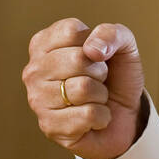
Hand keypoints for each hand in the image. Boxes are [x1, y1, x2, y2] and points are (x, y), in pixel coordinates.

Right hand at [22, 18, 145, 158]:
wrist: (124, 116)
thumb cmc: (116, 76)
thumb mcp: (122, 47)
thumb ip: (111, 34)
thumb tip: (92, 50)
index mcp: (43, 44)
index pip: (71, 31)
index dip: (95, 44)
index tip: (96, 56)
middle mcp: (34, 71)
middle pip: (77, 59)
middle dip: (100, 71)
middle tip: (98, 80)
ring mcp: (37, 100)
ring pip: (84, 88)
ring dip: (101, 95)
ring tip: (95, 98)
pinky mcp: (49, 127)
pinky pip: (88, 114)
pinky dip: (102, 116)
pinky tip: (93, 118)